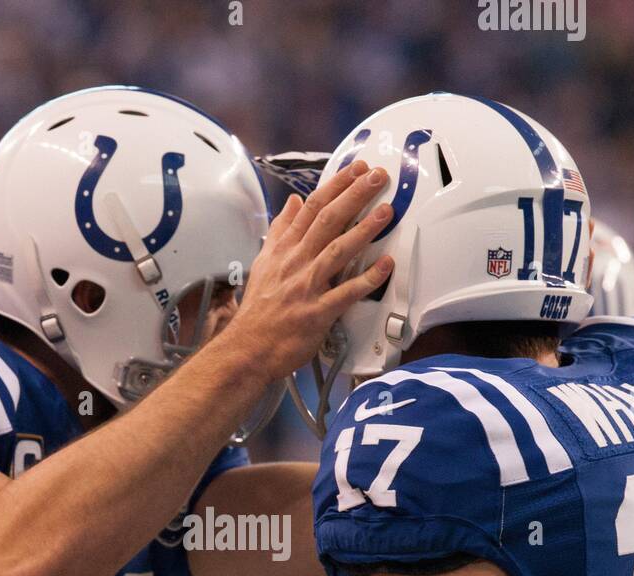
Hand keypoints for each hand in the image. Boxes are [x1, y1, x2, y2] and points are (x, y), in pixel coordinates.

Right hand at [222, 161, 394, 380]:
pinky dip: (367, 280)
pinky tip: (386, 266)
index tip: (354, 169)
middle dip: (354, 196)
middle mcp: (296, 263)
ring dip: (364, 230)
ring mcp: (307, 287)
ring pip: (338, 251)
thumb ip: (281, 231)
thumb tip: (292, 202)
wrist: (247, 348)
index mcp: (284, 250)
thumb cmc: (258, 310)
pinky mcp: (317, 313)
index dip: (335, 186)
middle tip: (377, 176)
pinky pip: (346, 293)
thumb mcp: (264, 263)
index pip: (311, 208)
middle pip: (327, 221)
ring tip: (386, 211)